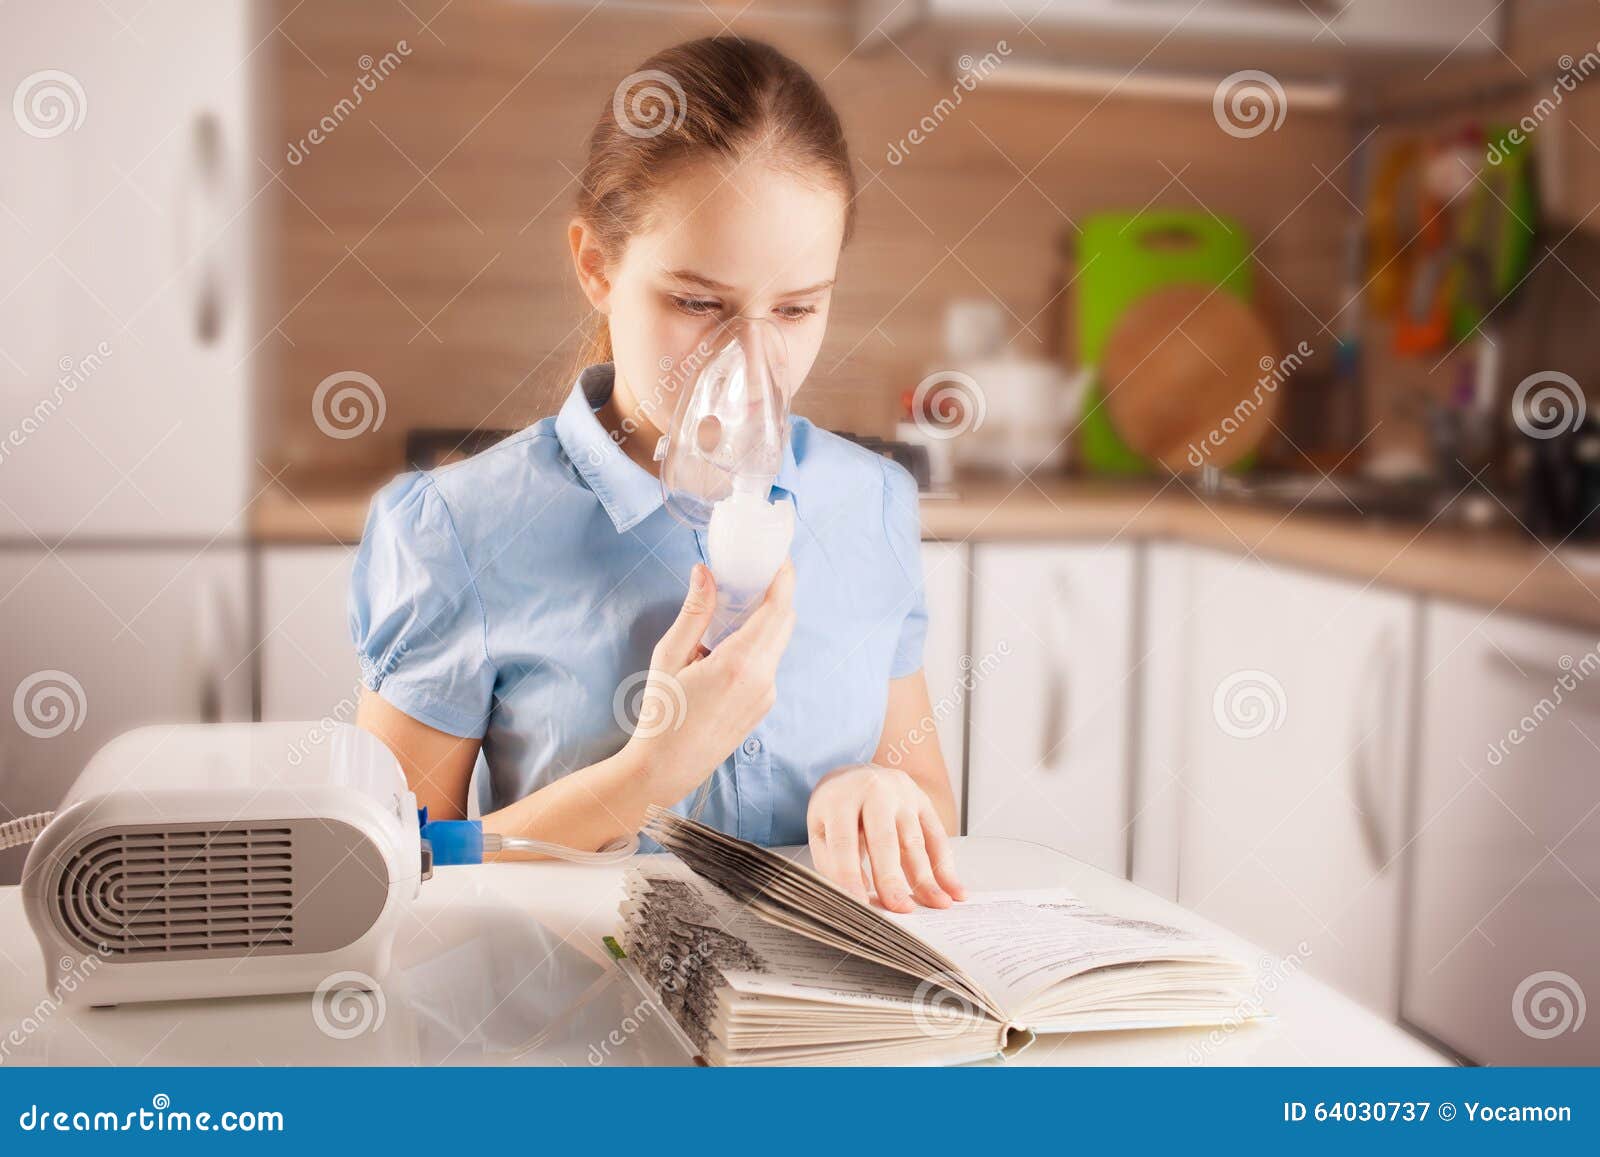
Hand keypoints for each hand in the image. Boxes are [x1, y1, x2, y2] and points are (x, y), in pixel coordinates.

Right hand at [626, 560, 795, 799]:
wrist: (666, 769)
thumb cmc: (662, 714)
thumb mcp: (669, 657)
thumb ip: (694, 612)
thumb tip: (706, 571)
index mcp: (740, 663)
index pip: (778, 608)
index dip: (784, 577)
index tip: (779, 555)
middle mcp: (762, 679)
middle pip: (784, 622)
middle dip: (776, 593)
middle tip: (754, 571)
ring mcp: (766, 695)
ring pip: (777, 642)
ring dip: (766, 619)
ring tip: (736, 603)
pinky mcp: (763, 706)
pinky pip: (768, 663)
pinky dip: (758, 643)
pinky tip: (730, 641)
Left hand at [806, 765, 965, 912]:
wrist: (856, 775)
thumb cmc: (835, 811)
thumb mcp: (820, 830)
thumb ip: (833, 863)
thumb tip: (860, 897)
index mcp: (839, 799)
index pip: (844, 842)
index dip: (850, 875)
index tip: (859, 905)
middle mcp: (873, 790)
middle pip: (883, 839)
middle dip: (893, 878)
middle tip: (902, 910)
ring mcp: (901, 793)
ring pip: (915, 840)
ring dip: (927, 876)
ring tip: (938, 905)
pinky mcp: (923, 800)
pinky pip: (937, 836)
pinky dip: (946, 866)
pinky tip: (954, 889)